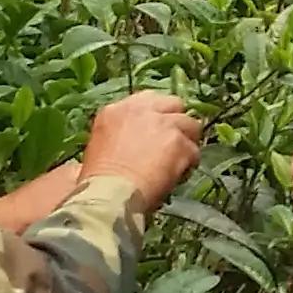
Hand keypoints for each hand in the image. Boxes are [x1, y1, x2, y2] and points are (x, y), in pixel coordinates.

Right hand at [80, 90, 206, 198]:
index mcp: (117, 110)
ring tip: (179, 162)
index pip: (148, 98)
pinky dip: (189, 164)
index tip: (158, 130)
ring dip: (187, 142)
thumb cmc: (98, 180)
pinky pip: (194, 151)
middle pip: (174, 104)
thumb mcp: (99, 145)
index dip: (158, 115)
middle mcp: (142, 111)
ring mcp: (164, 124)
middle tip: (173, 143)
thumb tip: (134, 143)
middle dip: (176, 122)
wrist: (110, 193)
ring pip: (190, 125)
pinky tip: (178, 177)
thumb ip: (120, 134)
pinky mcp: (180, 143)